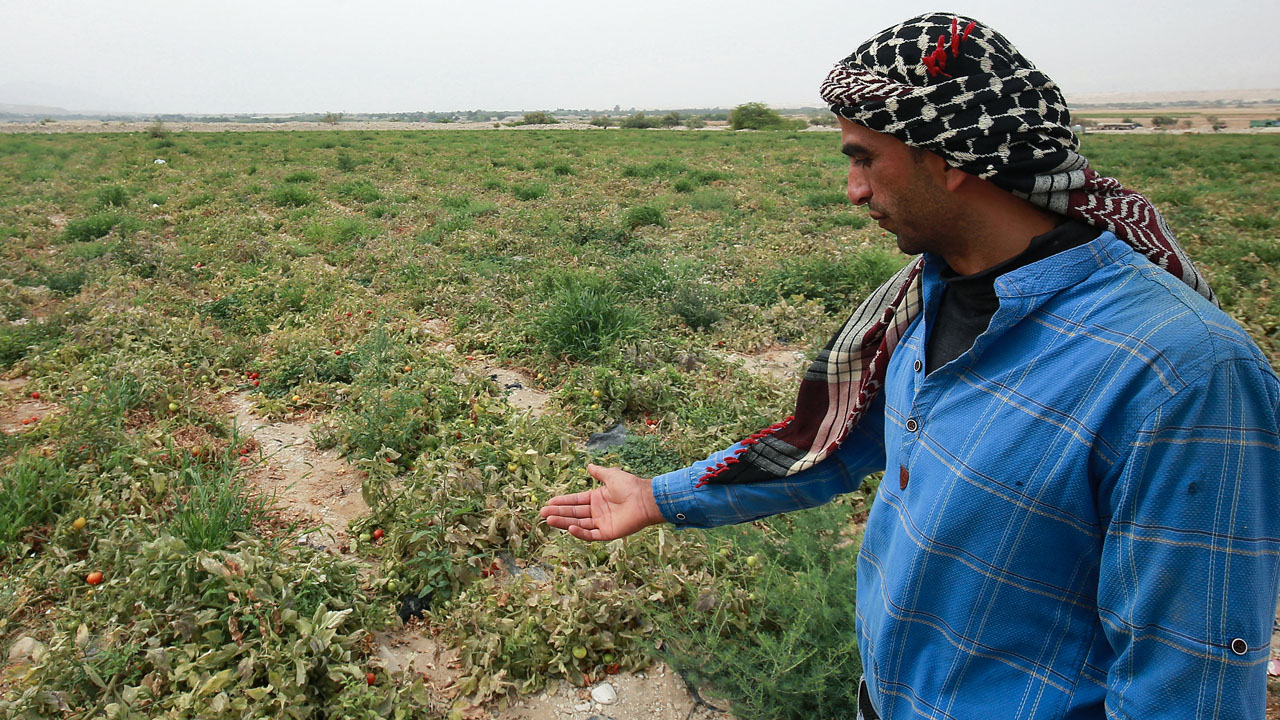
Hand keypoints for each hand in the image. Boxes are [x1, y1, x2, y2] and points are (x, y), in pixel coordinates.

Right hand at [539, 464, 664, 540]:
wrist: (645, 499)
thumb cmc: (630, 486)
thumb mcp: (611, 475)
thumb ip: (599, 472)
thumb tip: (589, 466)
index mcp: (598, 498)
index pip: (576, 501)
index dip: (563, 502)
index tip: (549, 502)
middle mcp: (598, 512)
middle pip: (574, 513)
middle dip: (558, 513)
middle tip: (543, 514)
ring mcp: (602, 523)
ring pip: (578, 524)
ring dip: (564, 522)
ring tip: (549, 520)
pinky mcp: (608, 533)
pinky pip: (591, 534)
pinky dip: (580, 532)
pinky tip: (569, 527)